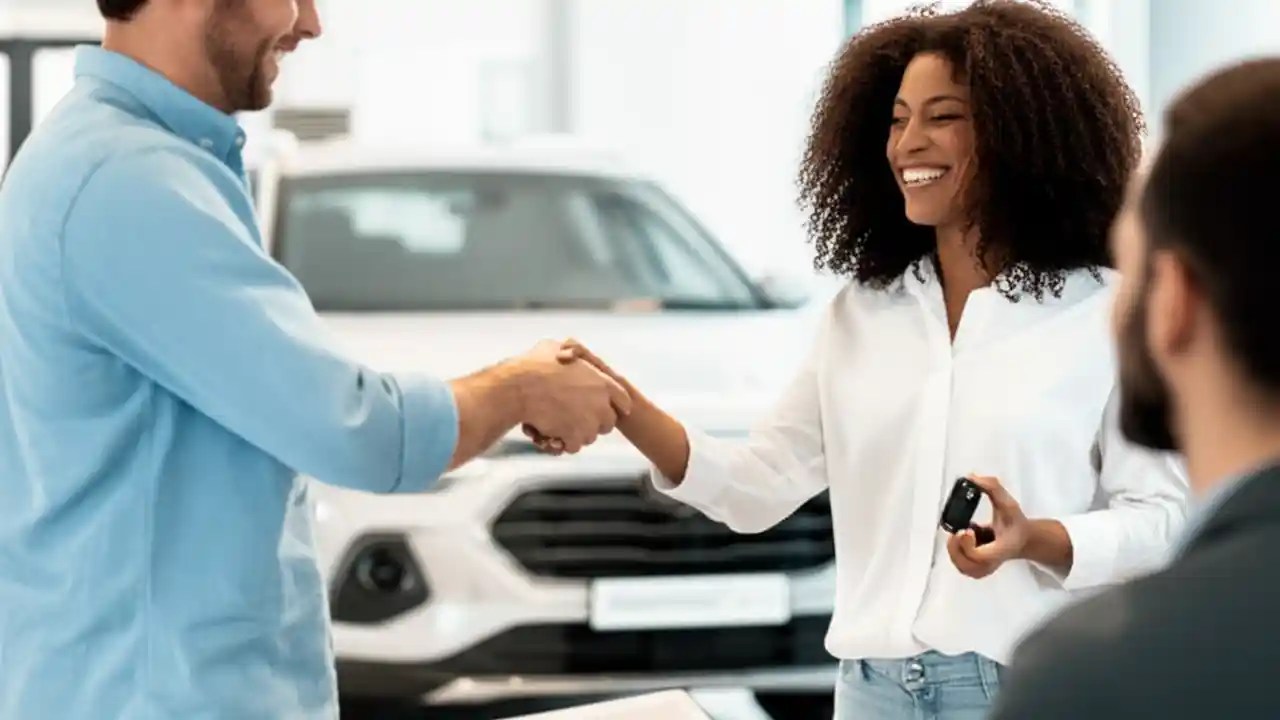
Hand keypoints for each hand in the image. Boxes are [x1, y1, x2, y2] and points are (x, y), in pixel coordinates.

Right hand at [516, 340, 631, 453]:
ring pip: (589, 437)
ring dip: (576, 434)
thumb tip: (567, 350)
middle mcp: (601, 404)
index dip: (615, 405)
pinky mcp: (575, 437)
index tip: (607, 408)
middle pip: (608, 423)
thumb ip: (568, 351)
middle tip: (575, 418)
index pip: (623, 399)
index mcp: (602, 382)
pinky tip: (550, 435)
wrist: (518, 387)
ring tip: (558, 425)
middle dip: (593, 422)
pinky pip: (574, 446)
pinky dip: (562, 443)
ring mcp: (589, 423)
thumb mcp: (554, 347)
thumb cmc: (533, 365)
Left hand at [946, 474, 1030, 578]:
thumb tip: (971, 477)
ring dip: (956, 547)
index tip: (967, 529)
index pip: (979, 556)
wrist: (1021, 539)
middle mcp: (992, 564)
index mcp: (1002, 550)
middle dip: (957, 545)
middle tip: (960, 530)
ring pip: (960, 564)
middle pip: (965, 564)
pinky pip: (958, 562)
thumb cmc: (1014, 523)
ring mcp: (982, 569)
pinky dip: (957, 549)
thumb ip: (992, 487)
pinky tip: (965, 538)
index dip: (967, 544)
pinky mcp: (974, 569)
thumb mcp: (1007, 502)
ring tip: (966, 532)